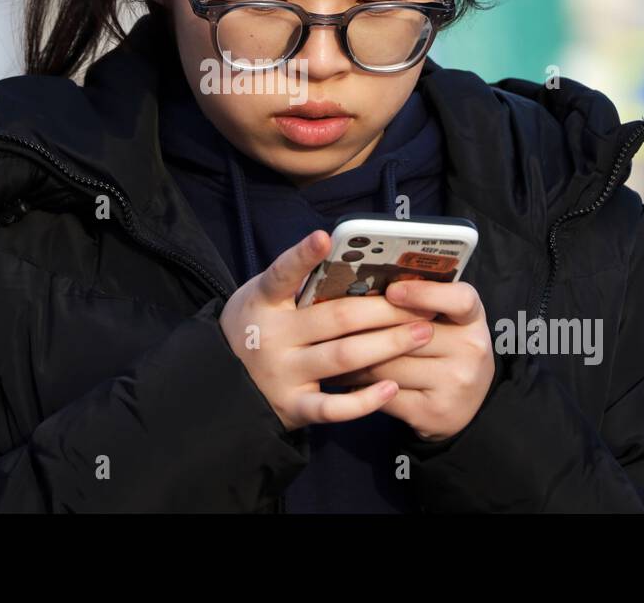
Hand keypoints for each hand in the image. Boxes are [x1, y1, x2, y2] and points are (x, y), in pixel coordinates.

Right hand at [218, 231, 437, 433]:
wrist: (220, 384)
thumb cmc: (253, 328)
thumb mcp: (260, 299)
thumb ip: (294, 283)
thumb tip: (347, 260)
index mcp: (262, 303)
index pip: (282, 274)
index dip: (302, 255)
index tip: (325, 237)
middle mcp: (272, 337)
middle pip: (336, 318)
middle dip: (384, 309)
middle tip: (422, 303)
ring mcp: (284, 374)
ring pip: (343, 356)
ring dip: (388, 344)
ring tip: (422, 334)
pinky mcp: (293, 407)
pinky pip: (333, 407)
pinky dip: (364, 400)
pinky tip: (392, 387)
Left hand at [328, 278, 494, 442]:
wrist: (468, 406)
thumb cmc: (446, 351)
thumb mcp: (447, 322)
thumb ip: (420, 303)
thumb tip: (364, 286)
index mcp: (472, 319)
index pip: (460, 299)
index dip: (424, 293)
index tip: (392, 291)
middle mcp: (470, 351)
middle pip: (406, 334)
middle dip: (365, 327)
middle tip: (331, 318)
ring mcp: (453, 385)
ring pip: (387, 365)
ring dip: (353, 358)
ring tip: (329, 348)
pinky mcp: (432, 412)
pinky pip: (383, 394)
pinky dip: (359, 385)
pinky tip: (343, 377)